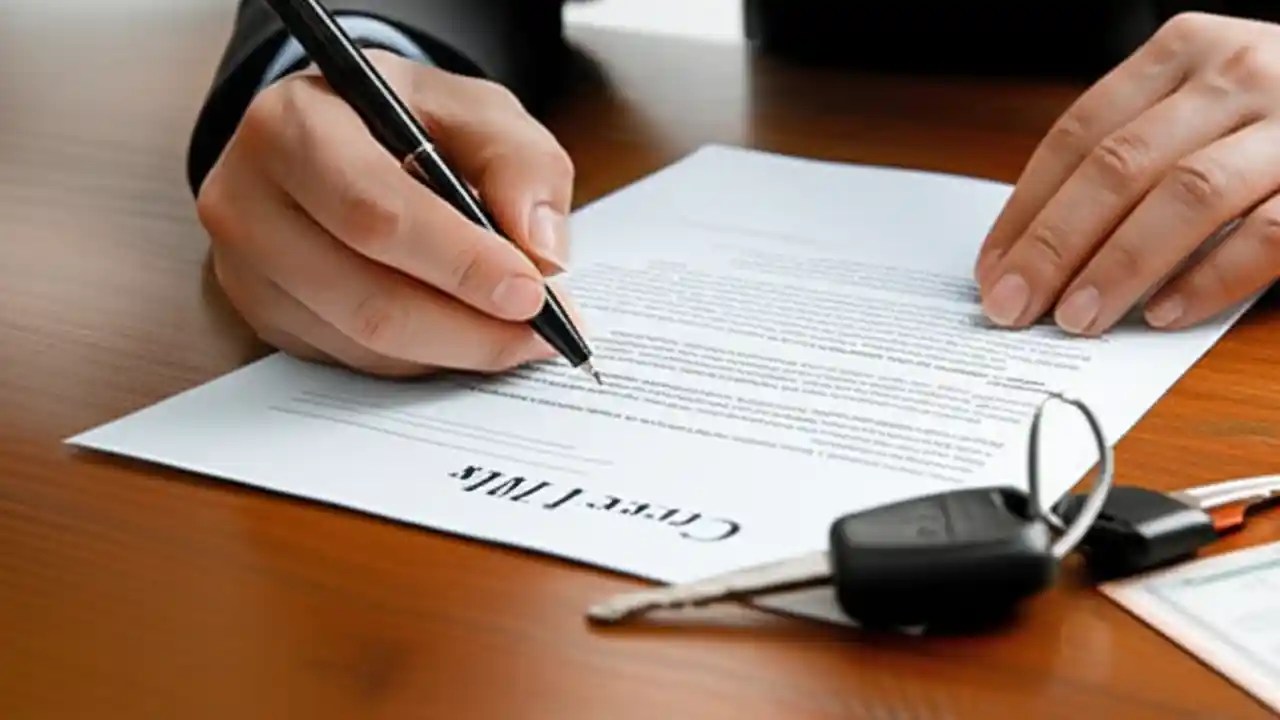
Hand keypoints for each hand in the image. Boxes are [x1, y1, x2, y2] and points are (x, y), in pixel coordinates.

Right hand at [197, 50, 573, 376]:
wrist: (340, 134)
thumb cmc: (407, 119)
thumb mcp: (474, 109)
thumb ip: (519, 163)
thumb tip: (541, 253)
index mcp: (291, 127)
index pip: (375, 213)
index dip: (460, 263)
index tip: (532, 293)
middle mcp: (248, 202)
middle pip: (367, 298)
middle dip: (470, 327)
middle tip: (541, 333)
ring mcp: (247, 271)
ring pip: (365, 343)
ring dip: (455, 350)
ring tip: (519, 335)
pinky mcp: (264, 318)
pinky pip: (356, 362)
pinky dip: (425, 358)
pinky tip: (467, 334)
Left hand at [975, 12, 1279, 334]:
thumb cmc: (1272, 115)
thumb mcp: (1199, 104)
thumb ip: (1134, 154)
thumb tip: (1033, 247)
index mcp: (1183, 53)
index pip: (1079, 134)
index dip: (1028, 208)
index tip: (993, 268)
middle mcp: (1236, 75)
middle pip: (1119, 166)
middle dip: (1055, 245)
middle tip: (1014, 305)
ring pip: (1187, 196)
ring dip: (1120, 265)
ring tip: (1075, 318)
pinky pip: (1268, 234)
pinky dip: (1209, 277)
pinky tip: (1161, 314)